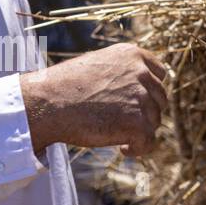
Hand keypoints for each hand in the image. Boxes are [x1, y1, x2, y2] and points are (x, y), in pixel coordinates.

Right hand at [20, 43, 168, 155]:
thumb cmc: (63, 87)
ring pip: (154, 120)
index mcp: (133, 55)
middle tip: (122, 123)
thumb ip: (122, 73)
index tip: (138, 103)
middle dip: (145, 112)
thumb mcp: (98, 66)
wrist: (46, 104)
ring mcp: (141, 97)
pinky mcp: (137, 122)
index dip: (150, 90)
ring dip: (139, 130)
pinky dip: (139, 148)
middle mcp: (141, 73)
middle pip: (158, 99)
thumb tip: (139, 90)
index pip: (160, 73)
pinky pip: (149, 141)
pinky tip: (123, 149)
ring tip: (115, 134)